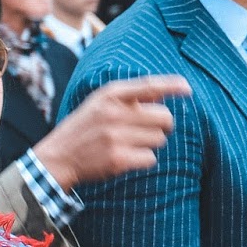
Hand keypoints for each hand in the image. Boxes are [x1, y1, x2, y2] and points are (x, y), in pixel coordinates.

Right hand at [35, 76, 186, 189]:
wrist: (58, 157)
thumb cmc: (84, 128)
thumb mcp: (100, 103)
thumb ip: (129, 97)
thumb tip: (165, 95)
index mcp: (110, 94)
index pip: (149, 85)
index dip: (172, 86)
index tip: (188, 89)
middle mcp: (114, 113)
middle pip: (164, 118)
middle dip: (162, 126)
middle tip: (148, 131)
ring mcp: (116, 137)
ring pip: (159, 139)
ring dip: (151, 144)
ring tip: (130, 144)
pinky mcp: (119, 159)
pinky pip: (151, 158)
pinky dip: (143, 160)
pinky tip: (127, 158)